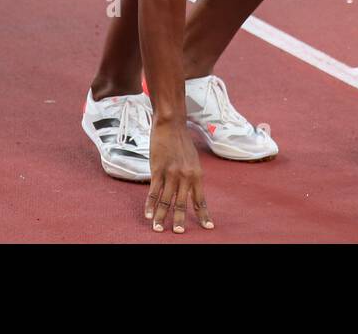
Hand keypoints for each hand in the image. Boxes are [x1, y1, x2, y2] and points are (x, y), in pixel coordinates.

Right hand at [145, 117, 213, 232]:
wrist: (171, 124)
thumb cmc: (181, 142)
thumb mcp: (193, 161)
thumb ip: (191, 177)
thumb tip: (190, 192)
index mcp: (197, 175)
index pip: (200, 200)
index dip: (204, 214)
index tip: (208, 227)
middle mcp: (186, 176)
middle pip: (183, 203)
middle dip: (181, 220)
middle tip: (179, 232)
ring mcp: (171, 174)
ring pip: (166, 200)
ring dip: (162, 217)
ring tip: (159, 229)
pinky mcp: (158, 170)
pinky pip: (154, 192)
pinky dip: (150, 205)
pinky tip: (149, 215)